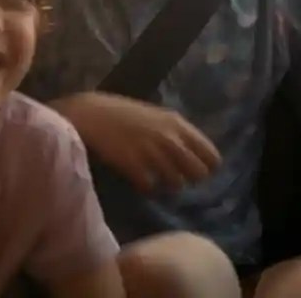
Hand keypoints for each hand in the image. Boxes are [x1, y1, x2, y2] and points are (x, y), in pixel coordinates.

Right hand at [64, 92, 221, 193]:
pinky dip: (147, 186)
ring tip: (155, 178)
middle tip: (174, 176)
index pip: (212, 157)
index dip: (205, 167)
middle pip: (199, 174)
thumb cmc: (121, 112)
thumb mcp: (155, 116)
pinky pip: (151, 187)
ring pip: (177, 184)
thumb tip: (193, 154)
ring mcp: (153, 153)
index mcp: (178, 125)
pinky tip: (139, 179)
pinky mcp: (134, 166)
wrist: (88, 114)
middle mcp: (170, 139)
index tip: (194, 170)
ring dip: (167, 184)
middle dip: (189, 178)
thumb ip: (176, 132)